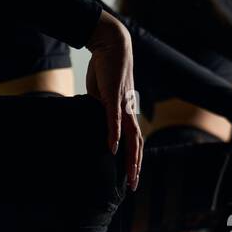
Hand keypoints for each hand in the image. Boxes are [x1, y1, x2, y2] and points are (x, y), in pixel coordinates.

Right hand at [85, 10, 142, 190]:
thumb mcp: (101, 96)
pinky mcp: (113, 98)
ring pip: (131, 137)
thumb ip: (100, 111)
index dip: (133, 160)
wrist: (111, 46)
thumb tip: (94, 121)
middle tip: (134, 186)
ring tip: (130, 175)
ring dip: (131, 158)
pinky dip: (115, 136)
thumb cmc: (106, 70)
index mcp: (125, 113)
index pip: (133, 141)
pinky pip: (115, 121)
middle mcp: (128, 112)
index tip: (131, 177)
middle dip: (136, 167)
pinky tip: (113, 149)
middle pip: (137, 145)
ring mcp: (122, 106)